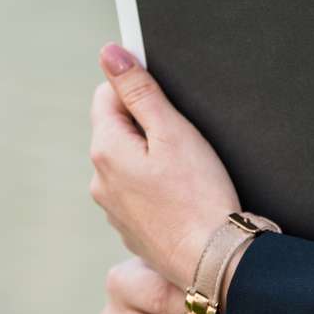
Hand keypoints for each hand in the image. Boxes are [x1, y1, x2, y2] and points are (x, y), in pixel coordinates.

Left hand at [89, 43, 239, 291]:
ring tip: (189, 171)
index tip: (168, 102)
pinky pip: (140, 191)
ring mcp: (114, 208)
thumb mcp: (173, 130)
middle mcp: (100, 181)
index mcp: (106, 150)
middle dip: (149, 126)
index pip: (107, 96)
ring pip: (130, 162)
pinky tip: (185, 195)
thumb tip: (110, 53)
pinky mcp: (131, 228)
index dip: (139, 91)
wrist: (213, 261)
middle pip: (119, 129)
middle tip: (185, 140)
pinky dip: (158, 186)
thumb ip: (139, 89)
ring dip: (153, 157)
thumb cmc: (199, 194)